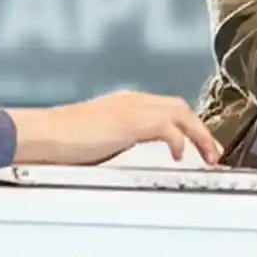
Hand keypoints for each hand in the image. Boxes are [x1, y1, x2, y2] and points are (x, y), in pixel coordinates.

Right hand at [7, 91, 222, 165]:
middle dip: (201, 130)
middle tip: (213, 153)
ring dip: (199, 134)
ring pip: (180, 112)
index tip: (198, 145)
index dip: (187, 126)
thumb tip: (121, 156)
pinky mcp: (130, 121)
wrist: (43, 135)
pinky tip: (181, 155)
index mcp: (124, 104)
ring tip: (209, 156)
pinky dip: (180, 140)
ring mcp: (132, 108)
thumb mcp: (96, 140)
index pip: (165, 108)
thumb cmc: (60, 141)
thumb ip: (114, 143)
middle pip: (180, 107)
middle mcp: (131, 100)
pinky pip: (168, 126)